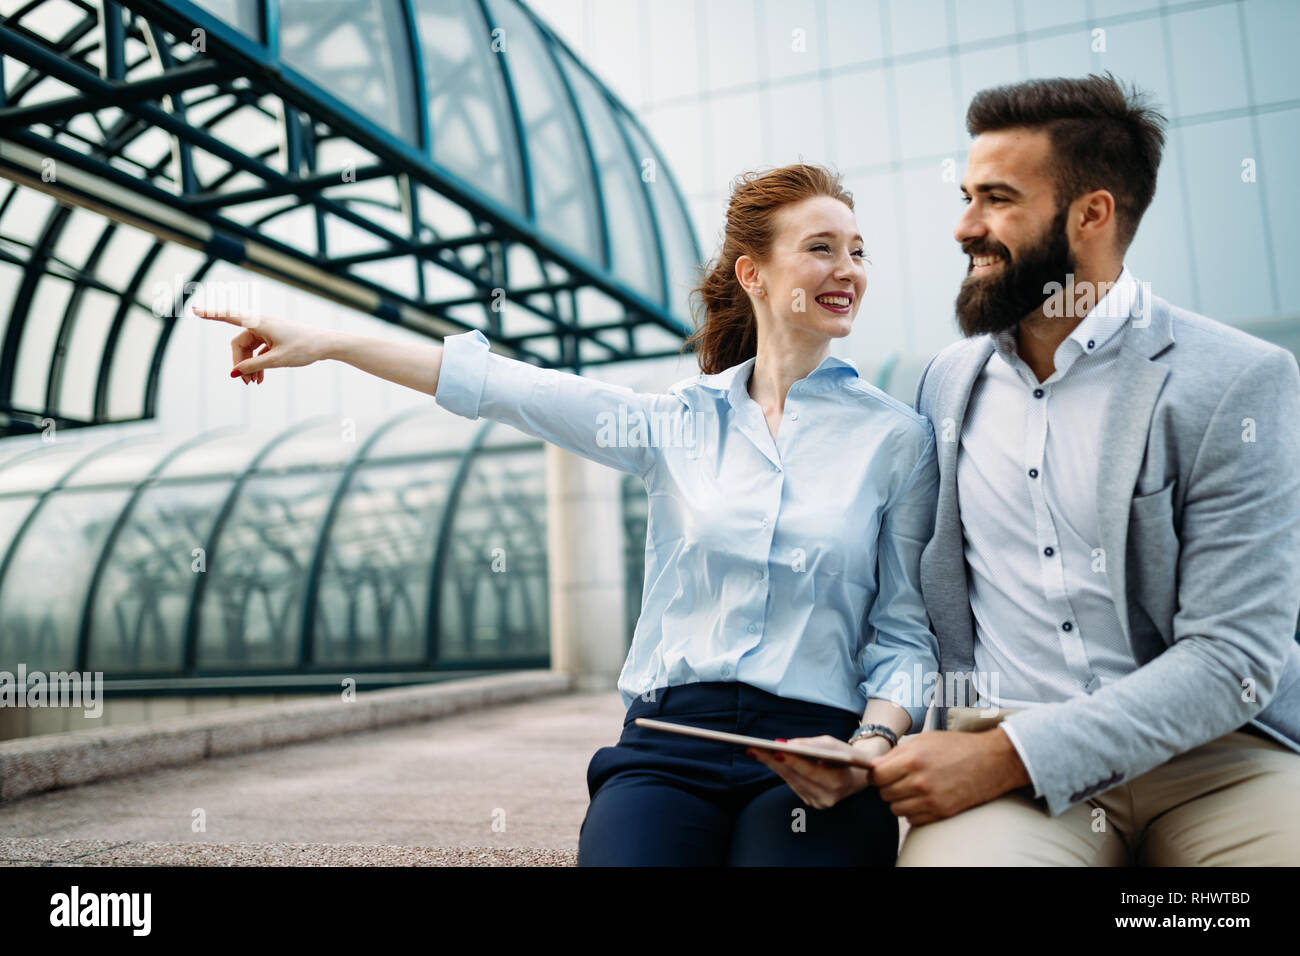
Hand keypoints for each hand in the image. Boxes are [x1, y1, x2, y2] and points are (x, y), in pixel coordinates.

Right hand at [196, 308, 330, 383]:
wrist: (326, 345)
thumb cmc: (303, 348)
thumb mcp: (276, 360)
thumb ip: (253, 366)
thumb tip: (234, 373)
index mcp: (259, 323)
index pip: (229, 317)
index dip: (211, 315)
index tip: (194, 309)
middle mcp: (261, 324)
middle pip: (240, 344)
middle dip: (239, 363)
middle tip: (245, 383)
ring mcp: (267, 331)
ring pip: (249, 349)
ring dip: (249, 366)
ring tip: (254, 384)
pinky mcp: (273, 338)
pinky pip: (258, 350)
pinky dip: (257, 363)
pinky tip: (259, 379)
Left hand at [745, 734, 889, 808]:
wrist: (860, 773)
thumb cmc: (846, 754)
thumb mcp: (832, 744)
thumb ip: (810, 744)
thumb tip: (784, 744)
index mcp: (838, 783)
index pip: (809, 771)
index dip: (791, 760)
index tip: (773, 749)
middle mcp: (827, 797)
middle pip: (795, 777)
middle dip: (773, 761)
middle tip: (752, 748)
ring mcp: (818, 802)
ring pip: (790, 781)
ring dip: (772, 765)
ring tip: (755, 751)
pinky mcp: (811, 801)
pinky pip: (793, 784)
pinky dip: (781, 770)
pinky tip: (768, 759)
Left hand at [867, 729, 1030, 824]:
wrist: (991, 761)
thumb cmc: (957, 746)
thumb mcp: (924, 739)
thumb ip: (897, 753)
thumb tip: (875, 766)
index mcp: (913, 759)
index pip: (876, 776)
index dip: (876, 775)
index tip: (881, 773)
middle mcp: (919, 781)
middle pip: (884, 793)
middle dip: (887, 787)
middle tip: (898, 780)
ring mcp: (930, 799)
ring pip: (895, 809)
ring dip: (899, 800)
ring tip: (911, 789)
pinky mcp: (941, 812)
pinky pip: (912, 819)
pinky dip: (913, 811)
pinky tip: (922, 799)